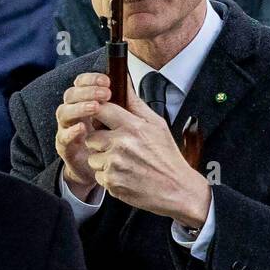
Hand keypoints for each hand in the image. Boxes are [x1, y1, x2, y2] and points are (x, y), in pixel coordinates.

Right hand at [55, 72, 113, 199]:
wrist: (104, 171)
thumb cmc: (112, 142)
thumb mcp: (122, 119)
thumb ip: (123, 101)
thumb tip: (127, 79)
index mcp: (86, 103)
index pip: (82, 84)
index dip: (91, 79)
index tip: (107, 80)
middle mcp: (74, 113)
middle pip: (71, 95)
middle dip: (87, 91)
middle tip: (105, 94)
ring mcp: (67, 130)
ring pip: (63, 112)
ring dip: (79, 108)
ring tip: (95, 107)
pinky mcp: (65, 148)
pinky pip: (63, 137)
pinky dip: (71, 132)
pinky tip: (82, 128)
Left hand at [84, 75, 211, 225]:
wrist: (177, 189)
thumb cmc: (167, 156)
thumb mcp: (157, 124)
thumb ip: (136, 104)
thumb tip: (125, 80)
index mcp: (132, 126)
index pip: (101, 109)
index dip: (97, 112)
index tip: (100, 117)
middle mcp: (121, 144)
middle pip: (92, 136)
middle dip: (100, 141)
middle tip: (117, 146)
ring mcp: (114, 164)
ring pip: (93, 157)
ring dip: (103, 160)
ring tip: (123, 162)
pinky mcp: (111, 182)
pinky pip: (98, 175)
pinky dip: (107, 176)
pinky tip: (124, 175)